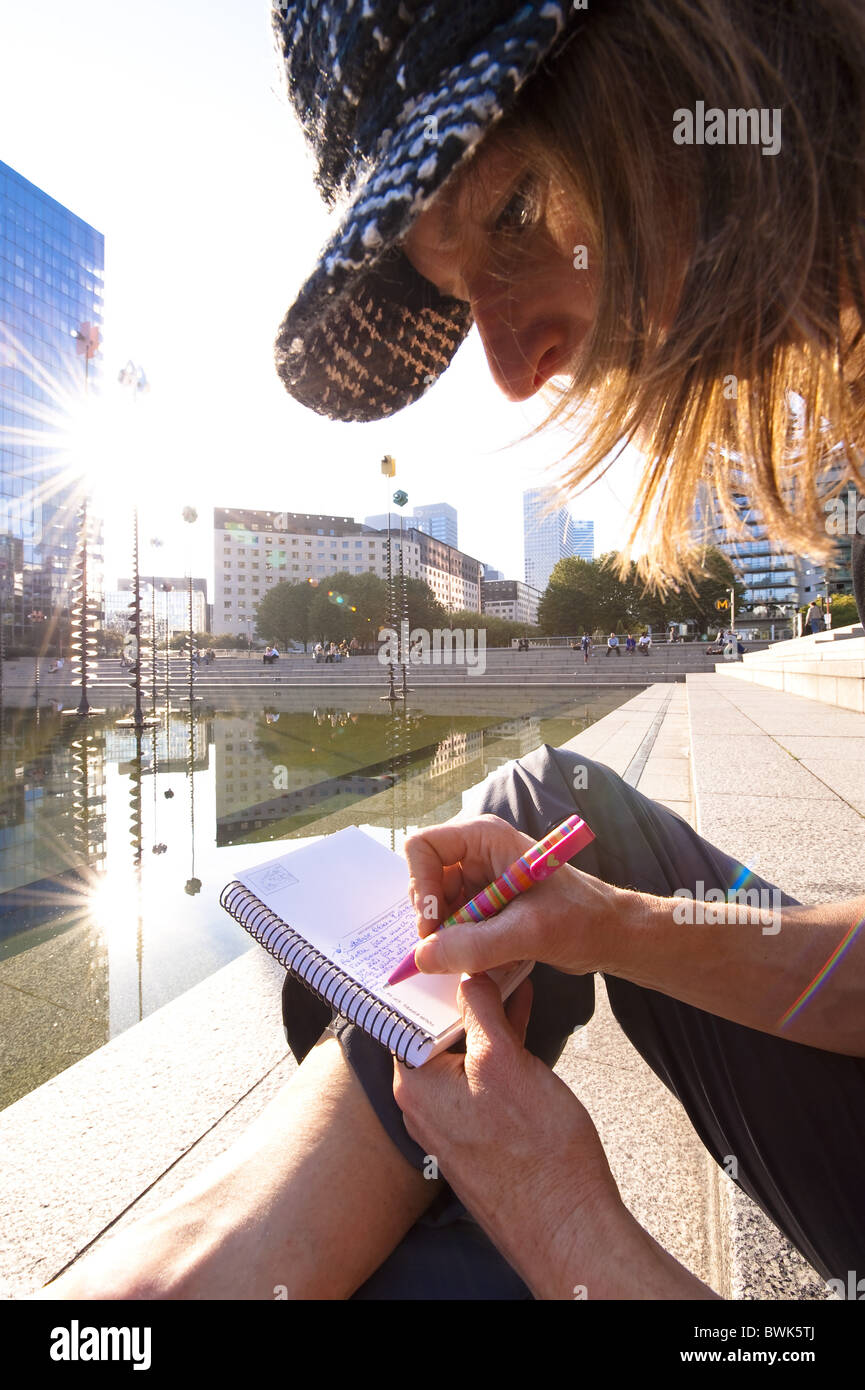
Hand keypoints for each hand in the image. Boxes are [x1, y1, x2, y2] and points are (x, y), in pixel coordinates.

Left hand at [392, 972, 623, 1297]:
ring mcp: (450, 1120)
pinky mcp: (478, 1132)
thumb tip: (468, 977)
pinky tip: (522, 1023)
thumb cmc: (537, 1154)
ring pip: (462, 1051)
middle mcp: (424, 1104)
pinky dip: (498, 1048)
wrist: (568, 1224)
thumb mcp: (505, 1060)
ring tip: (512, 983)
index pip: (411, 1013)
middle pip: (437, 1030)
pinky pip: (479, 1075)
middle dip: (465, 996)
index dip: (435, 979)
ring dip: (487, 1019)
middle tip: (491, 960)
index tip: (455, 952)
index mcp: (416, 1082)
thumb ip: (481, 1010)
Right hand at [404, 813, 635, 978]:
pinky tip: (486, 958)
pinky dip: (459, 946)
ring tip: (479, 955)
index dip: (421, 886)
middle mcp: (476, 854)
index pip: (422, 847)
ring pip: (436, 908)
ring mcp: (479, 881)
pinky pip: (452, 926)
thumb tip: (422, 957)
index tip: (433, 925)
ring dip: (447, 937)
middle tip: (451, 951)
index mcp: (485, 838)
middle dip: (433, 918)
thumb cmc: (582, 919)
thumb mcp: (528, 932)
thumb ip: (475, 945)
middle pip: (424, 881)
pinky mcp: (484, 907)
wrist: (612, 935)